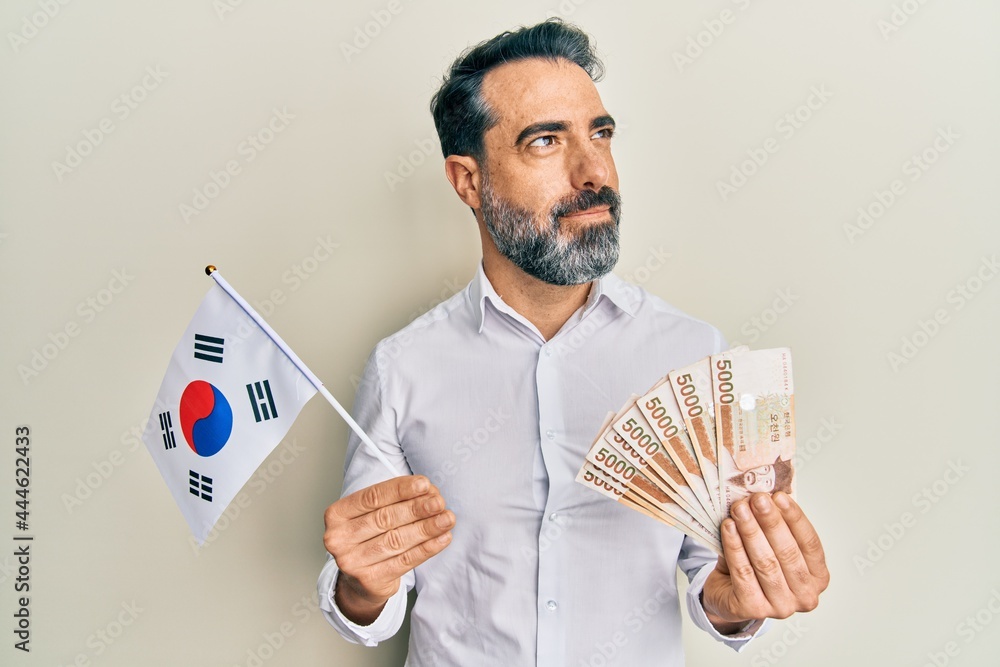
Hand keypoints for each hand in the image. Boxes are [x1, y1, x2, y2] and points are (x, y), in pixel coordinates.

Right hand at [323, 475, 454, 624]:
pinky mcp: (369, 580)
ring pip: (397, 540)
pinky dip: (427, 548)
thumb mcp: (372, 514)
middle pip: (385, 518)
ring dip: (426, 528)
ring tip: (447, 519)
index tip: (424, 484)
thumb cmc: (369, 537)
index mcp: (337, 514)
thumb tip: (428, 491)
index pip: (372, 497)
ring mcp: (351, 562)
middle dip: (417, 509)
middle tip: (439, 502)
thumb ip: (395, 500)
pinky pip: (404, 561)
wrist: (360, 580)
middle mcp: (338, 539)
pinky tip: (442, 538)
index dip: (400, 489)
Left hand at [702, 492, 828, 632]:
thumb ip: (772, 525)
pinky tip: (728, 527)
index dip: (794, 518)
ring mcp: (781, 607)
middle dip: (770, 522)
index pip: (810, 543)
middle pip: (787, 552)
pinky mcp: (754, 609)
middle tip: (757, 499)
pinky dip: (734, 546)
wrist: (728, 595)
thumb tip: (766, 495)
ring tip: (740, 509)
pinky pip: (743, 572)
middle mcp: (805, 595)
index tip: (779, 496)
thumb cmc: (755, 567)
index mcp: (818, 577)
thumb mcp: (771, 545)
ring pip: (765, 562)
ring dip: (751, 531)